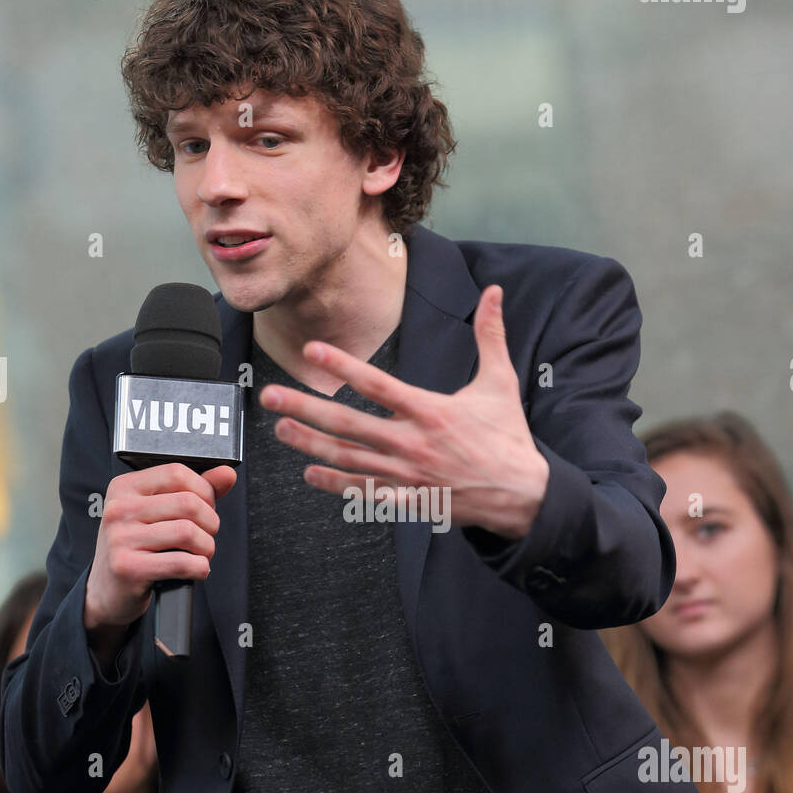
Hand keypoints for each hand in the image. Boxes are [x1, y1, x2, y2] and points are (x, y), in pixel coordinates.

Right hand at [84, 462, 236, 632]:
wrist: (108, 592)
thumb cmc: (137, 549)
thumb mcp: (158, 513)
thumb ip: (195, 491)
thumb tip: (226, 474)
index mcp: (124, 488)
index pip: (177, 473)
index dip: (204, 491)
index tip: (205, 509)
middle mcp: (118, 510)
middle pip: (188, 503)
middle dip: (210, 523)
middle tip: (204, 536)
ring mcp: (121, 539)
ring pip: (188, 532)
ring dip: (206, 548)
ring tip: (199, 554)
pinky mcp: (128, 568)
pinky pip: (182, 563)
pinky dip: (200, 568)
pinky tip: (194, 569)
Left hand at [259, 284, 548, 539]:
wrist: (523, 496)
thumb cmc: (508, 437)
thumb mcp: (501, 383)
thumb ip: (492, 336)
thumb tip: (496, 292)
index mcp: (431, 412)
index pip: (377, 386)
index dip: (342, 367)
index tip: (310, 352)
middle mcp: (412, 444)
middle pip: (348, 425)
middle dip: (305, 409)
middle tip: (269, 397)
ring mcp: (407, 475)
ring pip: (349, 459)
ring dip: (312, 445)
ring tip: (281, 430)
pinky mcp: (409, 499)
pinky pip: (366, 492)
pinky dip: (337, 485)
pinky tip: (311, 475)